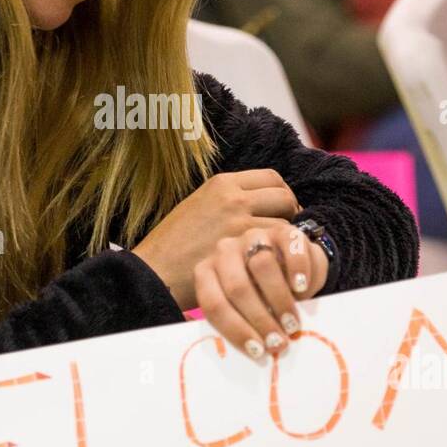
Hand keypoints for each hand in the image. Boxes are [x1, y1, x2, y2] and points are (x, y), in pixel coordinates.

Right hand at [129, 169, 299, 309]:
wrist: (155, 270)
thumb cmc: (173, 245)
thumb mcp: (198, 205)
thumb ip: (228, 200)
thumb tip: (260, 203)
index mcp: (222, 182)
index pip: (271, 177)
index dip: (282, 194)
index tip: (281, 210)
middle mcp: (233, 196)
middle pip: (284, 195)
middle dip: (290, 213)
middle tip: (283, 233)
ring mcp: (239, 219)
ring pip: (285, 221)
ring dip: (284, 238)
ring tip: (274, 251)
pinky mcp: (242, 244)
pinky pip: (277, 244)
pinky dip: (279, 254)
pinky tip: (270, 264)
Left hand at [194, 222, 328, 363]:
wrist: (291, 267)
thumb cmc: (263, 296)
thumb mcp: (246, 310)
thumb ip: (243, 324)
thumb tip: (256, 351)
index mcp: (207, 272)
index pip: (213, 304)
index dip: (235, 330)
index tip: (258, 351)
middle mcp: (225, 251)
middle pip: (237, 287)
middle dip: (259, 319)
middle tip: (278, 342)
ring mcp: (253, 237)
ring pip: (262, 266)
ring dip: (279, 300)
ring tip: (292, 323)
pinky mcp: (282, 230)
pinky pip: (290, 247)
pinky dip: (298, 270)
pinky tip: (302, 289)